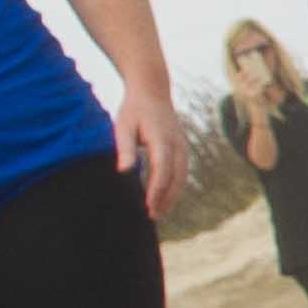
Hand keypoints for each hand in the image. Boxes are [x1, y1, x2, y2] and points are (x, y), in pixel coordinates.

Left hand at [113, 77, 191, 218]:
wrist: (153, 90)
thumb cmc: (134, 109)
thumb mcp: (123, 126)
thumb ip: (125, 148)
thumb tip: (123, 171)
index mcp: (162, 139)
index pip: (162, 171)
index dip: (156, 191)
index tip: (147, 207)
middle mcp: (177, 144)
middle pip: (176, 178)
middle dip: (166, 199)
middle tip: (152, 216)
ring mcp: (183, 146)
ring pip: (182, 177)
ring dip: (172, 196)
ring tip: (159, 212)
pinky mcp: (183, 148)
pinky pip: (182, 172)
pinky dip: (175, 187)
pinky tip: (165, 197)